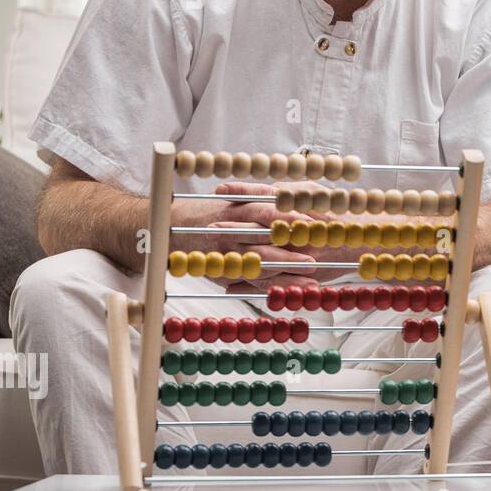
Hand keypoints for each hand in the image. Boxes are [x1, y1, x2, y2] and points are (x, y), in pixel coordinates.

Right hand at [169, 181, 320, 287]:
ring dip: (286, 275)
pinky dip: (272, 289)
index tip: (311, 223)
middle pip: (262, 243)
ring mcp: (226, 255)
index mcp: (238, 208)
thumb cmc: (218, 209)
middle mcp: (230, 232)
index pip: (265, 210)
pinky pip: (251, 283)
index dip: (288, 217)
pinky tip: (292, 294)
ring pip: (258, 266)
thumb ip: (264, 197)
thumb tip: (297, 196)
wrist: (176, 224)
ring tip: (312, 281)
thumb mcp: (238, 196)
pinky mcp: (223, 275)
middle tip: (314, 261)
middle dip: (290, 254)